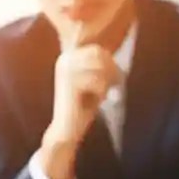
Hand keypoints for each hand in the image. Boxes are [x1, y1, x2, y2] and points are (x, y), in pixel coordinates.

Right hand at [38, 40, 122, 178]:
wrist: (67, 129)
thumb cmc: (84, 105)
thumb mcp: (94, 80)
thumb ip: (101, 66)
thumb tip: (113, 54)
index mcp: (68, 57)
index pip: (98, 50)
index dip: (111, 64)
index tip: (113, 80)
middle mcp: (65, 60)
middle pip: (100, 55)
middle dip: (110, 72)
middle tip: (110, 87)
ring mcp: (66, 70)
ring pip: (101, 67)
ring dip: (106, 82)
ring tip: (101, 95)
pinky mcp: (70, 82)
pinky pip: (98, 81)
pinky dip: (101, 92)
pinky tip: (94, 100)